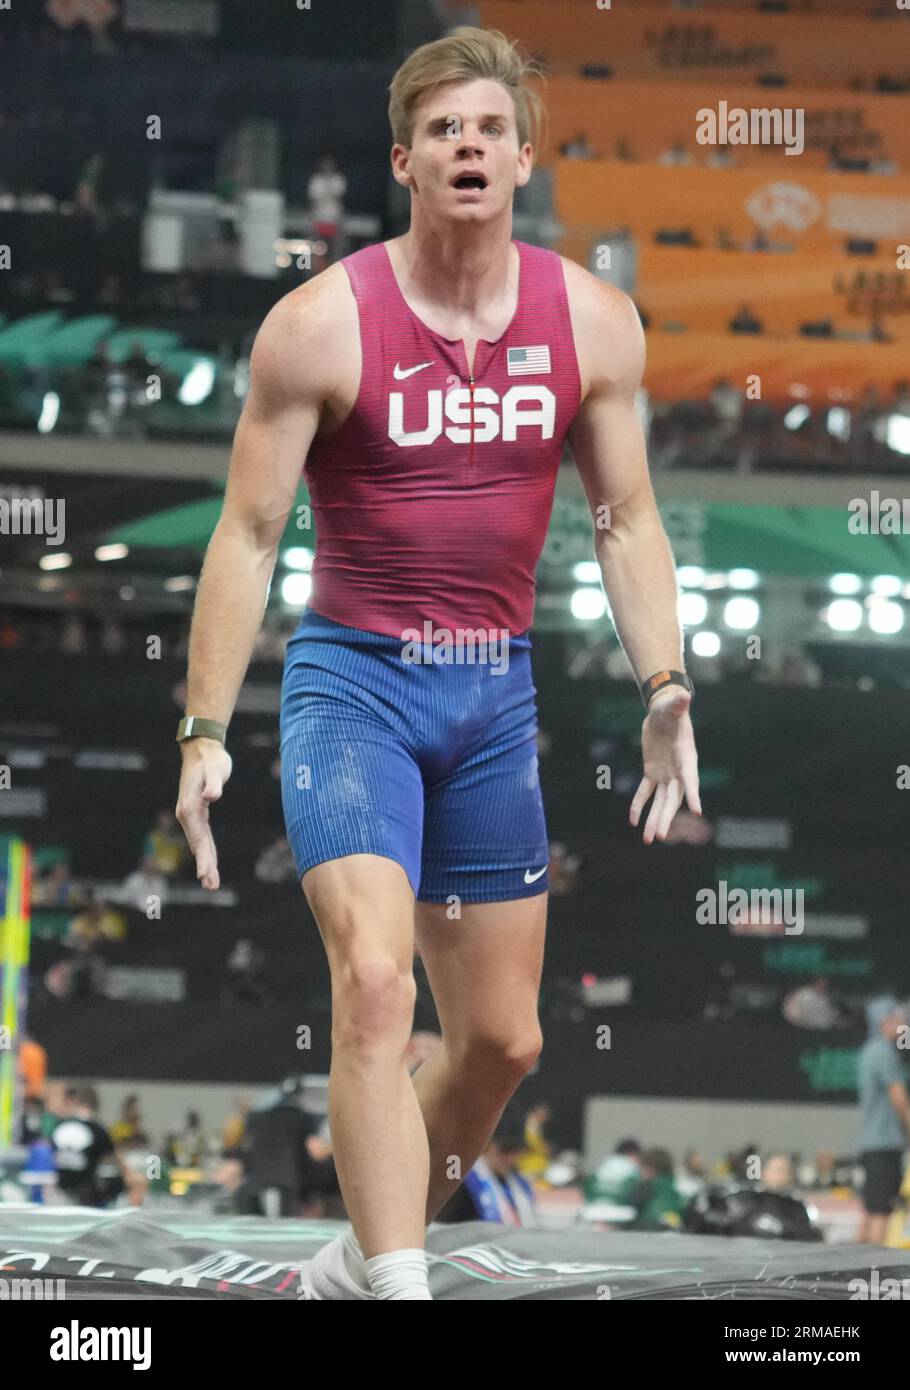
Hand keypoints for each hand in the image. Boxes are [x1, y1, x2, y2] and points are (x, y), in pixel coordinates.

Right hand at [175, 739, 232, 889]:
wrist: (202, 749)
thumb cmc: (211, 759)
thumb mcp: (215, 769)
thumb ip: (214, 783)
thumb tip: (211, 796)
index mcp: (190, 807)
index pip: (198, 837)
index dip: (204, 856)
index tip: (207, 873)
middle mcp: (186, 813)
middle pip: (198, 844)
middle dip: (205, 866)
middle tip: (211, 885)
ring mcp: (190, 814)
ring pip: (199, 843)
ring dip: (205, 862)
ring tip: (211, 883)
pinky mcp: (197, 812)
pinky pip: (202, 836)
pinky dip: (206, 850)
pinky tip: (209, 863)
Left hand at [629, 688, 700, 843]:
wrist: (663, 712)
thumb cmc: (671, 708)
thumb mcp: (673, 707)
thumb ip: (678, 704)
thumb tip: (684, 695)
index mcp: (687, 758)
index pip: (691, 778)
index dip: (694, 794)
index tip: (698, 810)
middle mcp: (678, 771)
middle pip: (673, 799)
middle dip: (666, 817)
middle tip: (660, 836)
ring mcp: (665, 774)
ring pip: (660, 801)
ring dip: (654, 819)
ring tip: (648, 839)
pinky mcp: (652, 772)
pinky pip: (645, 792)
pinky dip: (638, 805)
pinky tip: (632, 821)